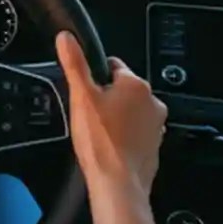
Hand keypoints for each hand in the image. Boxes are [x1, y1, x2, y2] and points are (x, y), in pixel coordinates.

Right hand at [56, 31, 167, 201]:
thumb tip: (66, 38)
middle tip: (89, 116)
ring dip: (116, 119)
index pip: (113, 66)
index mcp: (136, 84)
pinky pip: (136, 134)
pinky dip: (124, 138)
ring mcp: (156, 126)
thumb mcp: (81, 97)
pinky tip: (110, 148)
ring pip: (130, 113)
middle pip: (122, 91)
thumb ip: (74, 63)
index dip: (95, 78)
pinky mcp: (155, 146)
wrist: (117, 185)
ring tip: (99, 134)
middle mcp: (152, 102)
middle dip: (106, 100)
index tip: (85, 93)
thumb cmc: (100, 142)